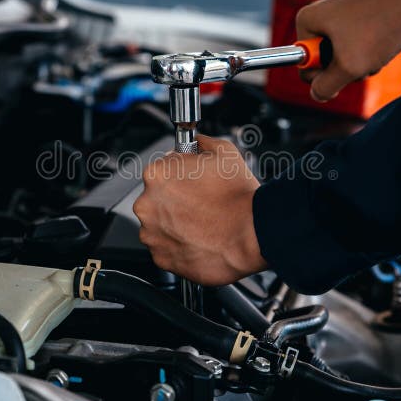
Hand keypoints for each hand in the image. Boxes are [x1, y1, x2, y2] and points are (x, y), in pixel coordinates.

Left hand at [132, 135, 266, 285]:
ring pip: (159, 224)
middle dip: (175, 200)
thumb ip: (200, 143)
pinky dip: (179, 244)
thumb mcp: (223, 151)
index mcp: (157, 175)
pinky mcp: (161, 257)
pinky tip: (199, 238)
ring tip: (202, 222)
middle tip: (200, 203)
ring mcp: (152, 234)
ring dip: (175, 223)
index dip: (179, 174)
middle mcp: (147, 205)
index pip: (160, 170)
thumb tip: (196, 143)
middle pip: (156, 199)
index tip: (191, 181)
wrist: (252, 235)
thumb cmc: (239, 197)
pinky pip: (165, 247)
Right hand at [297, 0, 400, 100]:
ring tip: (374, 50)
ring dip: (358, 65)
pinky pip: (354, 52)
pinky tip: (381, 47)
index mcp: (307, 20)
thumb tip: (317, 94)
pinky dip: (367, 56)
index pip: (303, 66)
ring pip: (340, 61)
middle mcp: (319, 17)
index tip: (344, 61)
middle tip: (361, 58)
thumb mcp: (347, 67)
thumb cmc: (379, 31)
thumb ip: (325, 87)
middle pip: (322, 64)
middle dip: (343, 69)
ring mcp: (338, 20)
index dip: (323, 74)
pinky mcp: (356, 25)